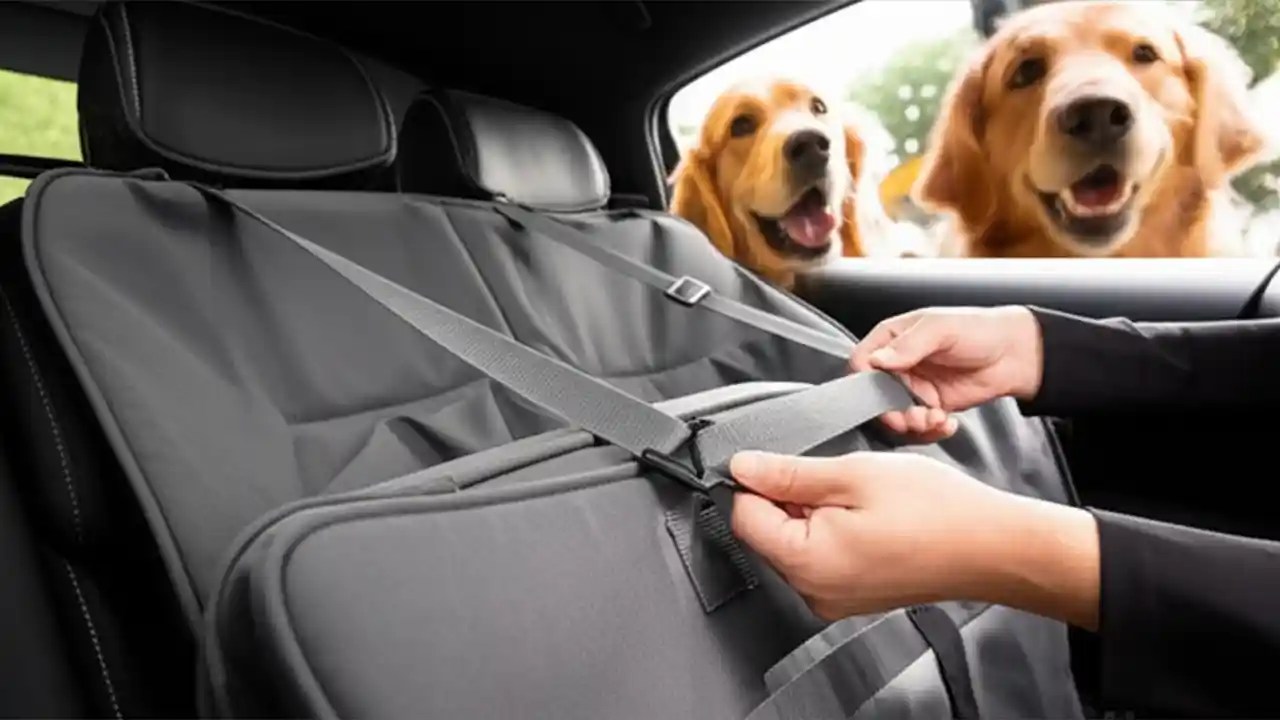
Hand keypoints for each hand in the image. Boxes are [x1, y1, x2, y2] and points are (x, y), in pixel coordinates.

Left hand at [728, 450, 1099, 629]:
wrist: (993, 547)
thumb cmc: (936, 512)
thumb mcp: (853, 474)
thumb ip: (788, 473)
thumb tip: (743, 467)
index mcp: (806, 562)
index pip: (744, 517)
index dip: (757, 481)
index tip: (781, 462)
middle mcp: (814, 591)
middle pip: (767, 532)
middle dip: (789, 498)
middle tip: (836, 479)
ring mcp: (834, 598)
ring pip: (795, 543)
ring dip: (813, 513)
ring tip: (860, 498)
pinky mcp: (853, 597)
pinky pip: (822, 559)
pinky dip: (833, 532)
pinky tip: (868, 518)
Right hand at [849, 306, 1044, 441]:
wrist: (1017, 355)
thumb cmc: (979, 330)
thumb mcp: (942, 329)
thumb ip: (909, 345)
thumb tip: (877, 360)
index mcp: (892, 338)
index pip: (862, 362)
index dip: (867, 382)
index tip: (883, 395)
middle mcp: (898, 364)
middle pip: (876, 396)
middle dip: (892, 412)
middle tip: (913, 418)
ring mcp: (914, 387)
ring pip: (896, 415)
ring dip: (912, 425)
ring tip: (935, 420)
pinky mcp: (930, 406)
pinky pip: (918, 426)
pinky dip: (930, 431)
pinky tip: (948, 424)